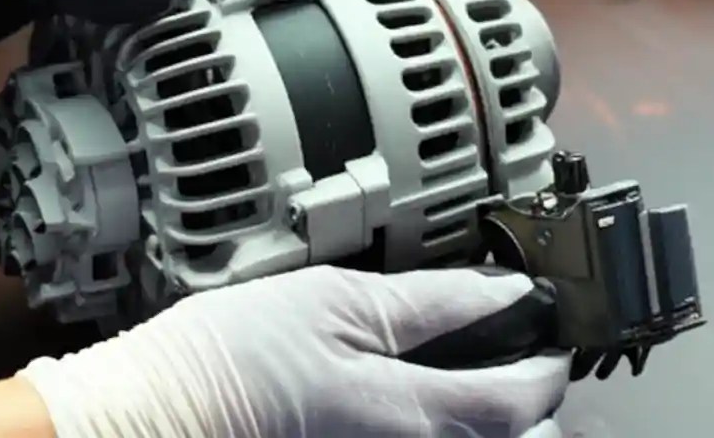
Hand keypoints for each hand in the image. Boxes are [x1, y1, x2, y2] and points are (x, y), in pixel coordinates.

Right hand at [20, 266, 571, 437]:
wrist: (161, 410)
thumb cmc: (232, 358)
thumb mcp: (335, 301)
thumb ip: (428, 302)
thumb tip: (498, 293)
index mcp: (413, 414)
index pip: (523, 398)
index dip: (550, 358)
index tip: (552, 326)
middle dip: (531, 399)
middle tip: (518, 349)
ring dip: (485, 412)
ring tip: (468, 367)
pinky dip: (439, 419)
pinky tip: (411, 388)